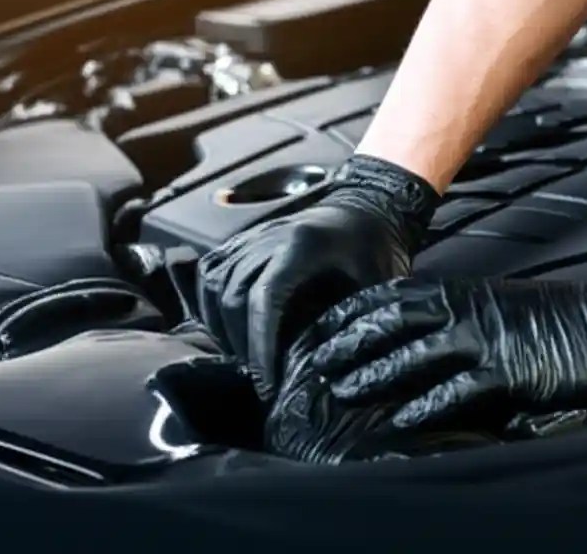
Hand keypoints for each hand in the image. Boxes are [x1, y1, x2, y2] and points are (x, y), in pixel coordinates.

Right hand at [195, 154, 438, 399]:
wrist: (368, 204)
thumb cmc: (376, 244)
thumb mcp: (377, 279)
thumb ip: (357, 315)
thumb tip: (342, 364)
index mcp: (302, 246)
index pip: (266, 299)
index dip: (261, 343)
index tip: (267, 382)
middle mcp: (270, 237)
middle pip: (234, 295)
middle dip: (241, 343)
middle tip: (260, 378)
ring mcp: (254, 235)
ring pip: (214, 282)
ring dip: (221, 325)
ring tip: (243, 358)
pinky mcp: (246, 237)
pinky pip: (212, 268)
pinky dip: (210, 301)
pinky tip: (225, 328)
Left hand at [311, 256, 586, 428]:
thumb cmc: (569, 319)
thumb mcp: (509, 310)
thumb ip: (470, 321)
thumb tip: (435, 343)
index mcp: (466, 293)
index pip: (394, 295)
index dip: (352, 311)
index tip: (318, 326)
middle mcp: (469, 311)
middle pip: (392, 319)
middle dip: (347, 339)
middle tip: (309, 359)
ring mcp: (488, 341)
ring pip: (415, 353)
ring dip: (374, 372)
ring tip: (340, 389)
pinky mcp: (512, 373)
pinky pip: (460, 391)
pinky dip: (427, 406)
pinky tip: (402, 422)